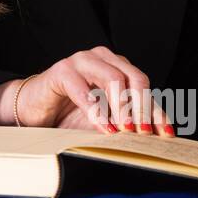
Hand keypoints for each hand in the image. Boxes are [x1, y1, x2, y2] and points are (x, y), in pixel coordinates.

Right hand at [0, 45, 176, 134]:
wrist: (33, 110)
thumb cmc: (70, 114)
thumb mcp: (104, 120)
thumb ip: (125, 122)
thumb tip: (153, 138)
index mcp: (118, 67)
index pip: (144, 86)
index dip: (156, 110)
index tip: (164, 134)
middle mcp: (103, 59)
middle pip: (135, 78)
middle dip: (142, 107)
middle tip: (143, 132)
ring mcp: (82, 61)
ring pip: (114, 78)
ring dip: (123, 107)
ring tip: (125, 131)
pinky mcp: (62, 71)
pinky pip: (83, 88)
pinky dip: (95, 110)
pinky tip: (103, 127)